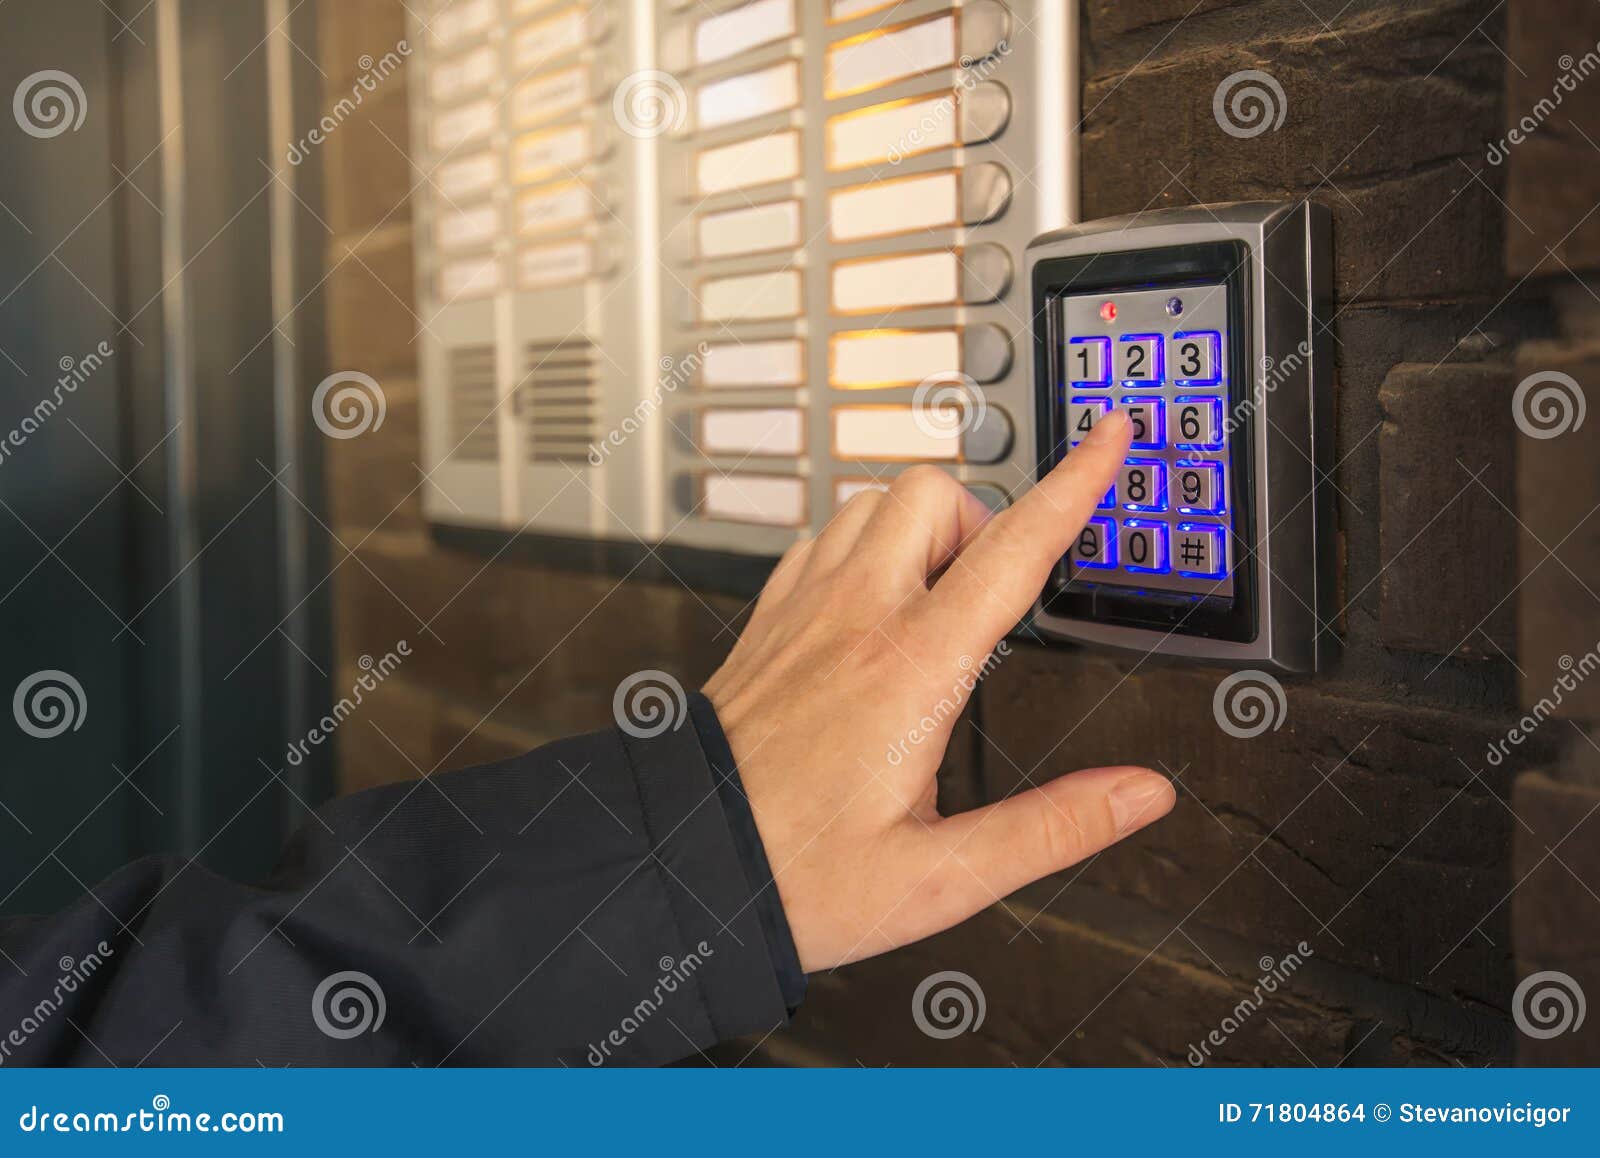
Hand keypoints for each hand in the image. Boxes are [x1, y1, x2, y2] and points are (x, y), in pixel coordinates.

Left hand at [703, 410, 1174, 971]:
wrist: (679, 863)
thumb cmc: (797, 877)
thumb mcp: (940, 878)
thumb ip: (1050, 830)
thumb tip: (1139, 796)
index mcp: (911, 673)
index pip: (1012, 551)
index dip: (1073, 485)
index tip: (1108, 438)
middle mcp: (853, 621)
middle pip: (933, 494)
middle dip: (984, 516)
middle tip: (1001, 589)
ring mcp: (802, 612)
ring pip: (871, 502)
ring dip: (922, 527)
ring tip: (942, 599)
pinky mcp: (768, 621)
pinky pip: (822, 537)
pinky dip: (863, 546)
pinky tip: (874, 606)